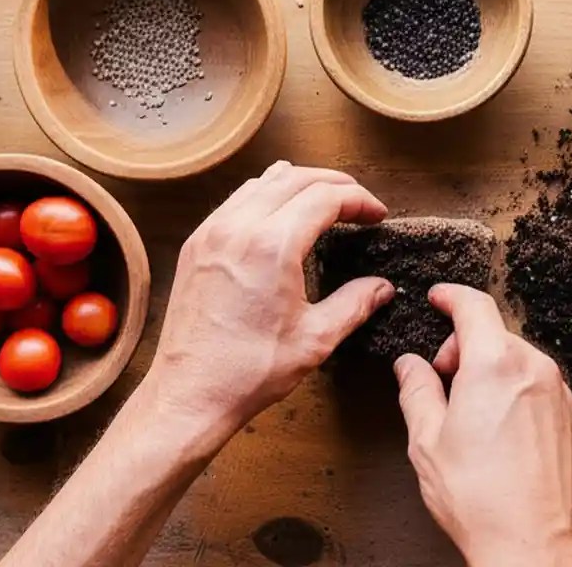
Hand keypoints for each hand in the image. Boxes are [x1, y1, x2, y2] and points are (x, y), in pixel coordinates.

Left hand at [147, 161, 394, 433]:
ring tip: (323, 200)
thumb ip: (354, 304)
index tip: (376, 214)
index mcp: (273, 246)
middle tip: (358, 202)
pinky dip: (265, 196)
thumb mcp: (315, 339)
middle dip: (333, 184)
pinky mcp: (196, 246)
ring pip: (261, 183)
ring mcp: (211, 233)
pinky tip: (279, 214)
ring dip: (298, 183)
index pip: (325, 197)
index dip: (358, 200)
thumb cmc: (248, 371)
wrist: (189, 394)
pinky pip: (235, 201)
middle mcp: (238, 228)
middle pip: (295, 179)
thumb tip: (382, 287)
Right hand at [394, 284, 571, 566]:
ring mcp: (557, 393)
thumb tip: (410, 366)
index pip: (473, 306)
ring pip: (515, 359)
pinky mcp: (568, 417)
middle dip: (462, 347)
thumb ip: (416, 391)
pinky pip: (534, 384)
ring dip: (487, 370)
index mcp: (495, 365)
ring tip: (465, 414)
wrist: (531, 545)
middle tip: (440, 381)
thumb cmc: (481, 498)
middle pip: (494, 334)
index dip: (450, 296)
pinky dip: (510, 389)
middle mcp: (533, 369)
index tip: (437, 298)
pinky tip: (494, 429)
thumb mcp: (426, 440)